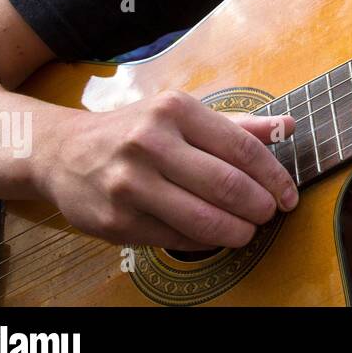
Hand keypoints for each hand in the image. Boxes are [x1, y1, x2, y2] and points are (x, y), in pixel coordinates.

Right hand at [34, 90, 298, 249]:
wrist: (63, 152)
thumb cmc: (135, 131)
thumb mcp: (183, 114)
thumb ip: (237, 125)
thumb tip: (288, 126)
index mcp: (174, 110)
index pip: (241, 147)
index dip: (274, 176)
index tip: (288, 194)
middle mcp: (150, 143)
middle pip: (227, 185)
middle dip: (260, 206)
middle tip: (269, 214)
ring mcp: (130, 184)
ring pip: (203, 219)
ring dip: (237, 231)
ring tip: (247, 230)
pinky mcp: (116, 220)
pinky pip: (176, 238)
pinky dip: (204, 242)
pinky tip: (214, 236)